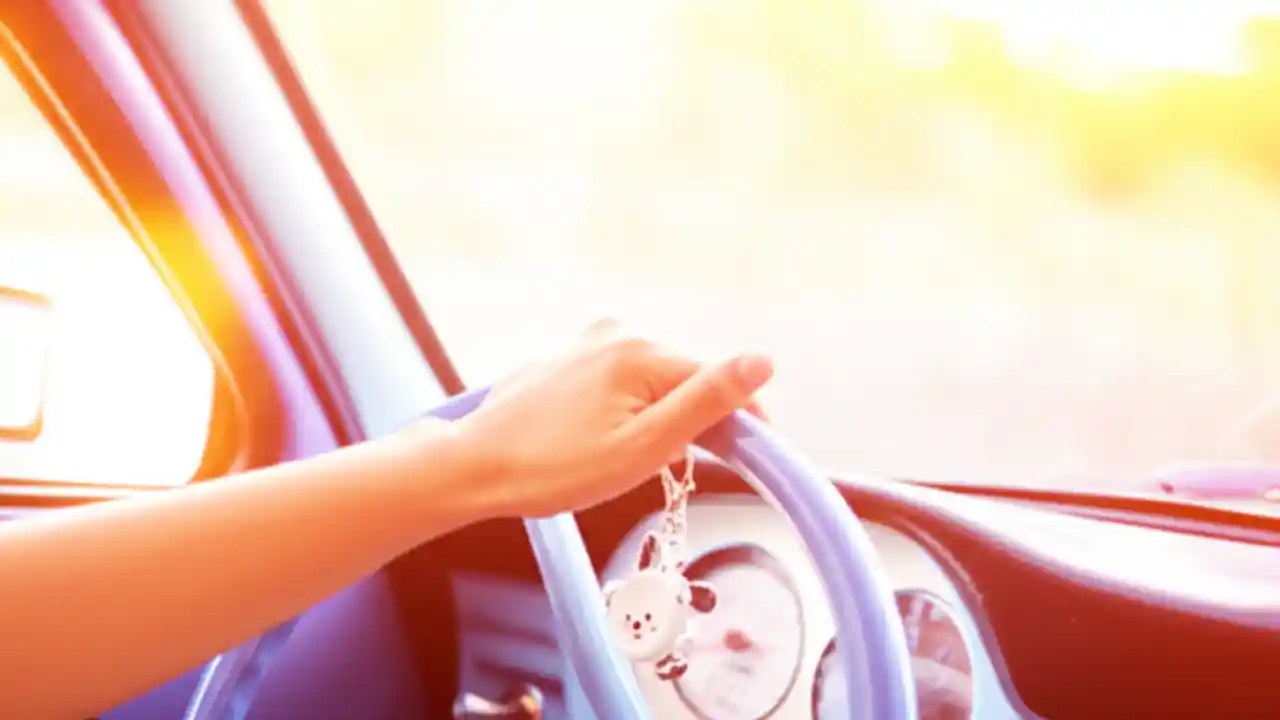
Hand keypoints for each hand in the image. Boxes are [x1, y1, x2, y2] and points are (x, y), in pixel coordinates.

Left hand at [446, 318, 771, 517]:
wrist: (473, 467)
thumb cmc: (553, 469)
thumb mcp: (643, 447)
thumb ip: (706, 403)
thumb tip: (763, 360)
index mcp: (642, 351)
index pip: (721, 380)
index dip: (745, 424)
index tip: (750, 463)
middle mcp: (618, 333)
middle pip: (688, 379)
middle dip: (697, 424)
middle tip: (673, 473)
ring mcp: (589, 343)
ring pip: (655, 383)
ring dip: (660, 421)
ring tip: (626, 462)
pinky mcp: (569, 360)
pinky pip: (622, 383)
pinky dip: (629, 413)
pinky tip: (600, 445)